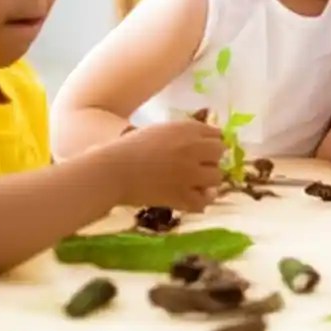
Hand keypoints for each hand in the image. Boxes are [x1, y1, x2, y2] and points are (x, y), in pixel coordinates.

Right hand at [99, 119, 224, 212]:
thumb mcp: (161, 130)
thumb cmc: (129, 147)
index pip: (217, 134)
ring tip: (194, 183)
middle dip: (211, 159)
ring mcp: (190, 173)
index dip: (210, 143)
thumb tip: (207, 140)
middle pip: (220, 153)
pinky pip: (204, 201)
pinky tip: (193, 198)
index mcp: (187, 129)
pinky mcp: (182, 195)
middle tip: (197, 166)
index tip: (204, 150)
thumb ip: (184, 134)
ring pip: (217, 176)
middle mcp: (193, 149)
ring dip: (208, 180)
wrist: (111, 171)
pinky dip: (201, 201)